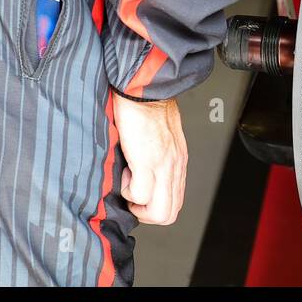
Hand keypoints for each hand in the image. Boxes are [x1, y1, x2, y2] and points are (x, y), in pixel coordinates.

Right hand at [113, 93, 187, 224]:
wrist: (143, 88)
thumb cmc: (145, 106)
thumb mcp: (158, 135)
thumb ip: (156, 155)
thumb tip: (140, 172)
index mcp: (177, 160)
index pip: (175, 201)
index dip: (153, 206)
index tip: (139, 194)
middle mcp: (175, 166)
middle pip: (170, 213)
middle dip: (146, 213)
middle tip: (131, 196)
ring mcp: (164, 165)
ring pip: (160, 212)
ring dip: (138, 206)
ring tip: (128, 184)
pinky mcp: (148, 160)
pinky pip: (140, 194)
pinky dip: (128, 190)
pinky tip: (125, 171)